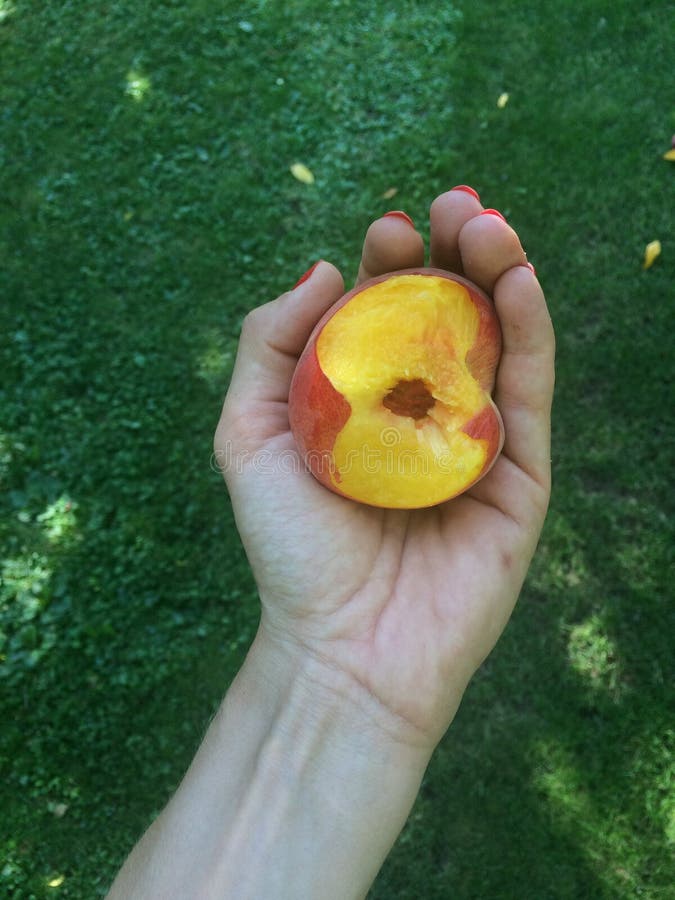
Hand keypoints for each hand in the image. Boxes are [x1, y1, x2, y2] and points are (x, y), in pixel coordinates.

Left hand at [215, 189, 554, 750]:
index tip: (387, 226)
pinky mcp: (521, 476)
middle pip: (452, 317)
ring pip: (500, 342)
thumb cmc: (291, 548)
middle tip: (453, 204)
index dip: (392, 263)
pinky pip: (533, 393)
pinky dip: (531, 333)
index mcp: (369, 402)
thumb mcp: (248, 435)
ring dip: (500, 274)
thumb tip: (324, 268)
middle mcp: (426, 413)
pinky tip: (518, 279)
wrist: (343, 646)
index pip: (388, 315)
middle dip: (455, 253)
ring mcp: (477, 441)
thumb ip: (269, 346)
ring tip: (486, 221)